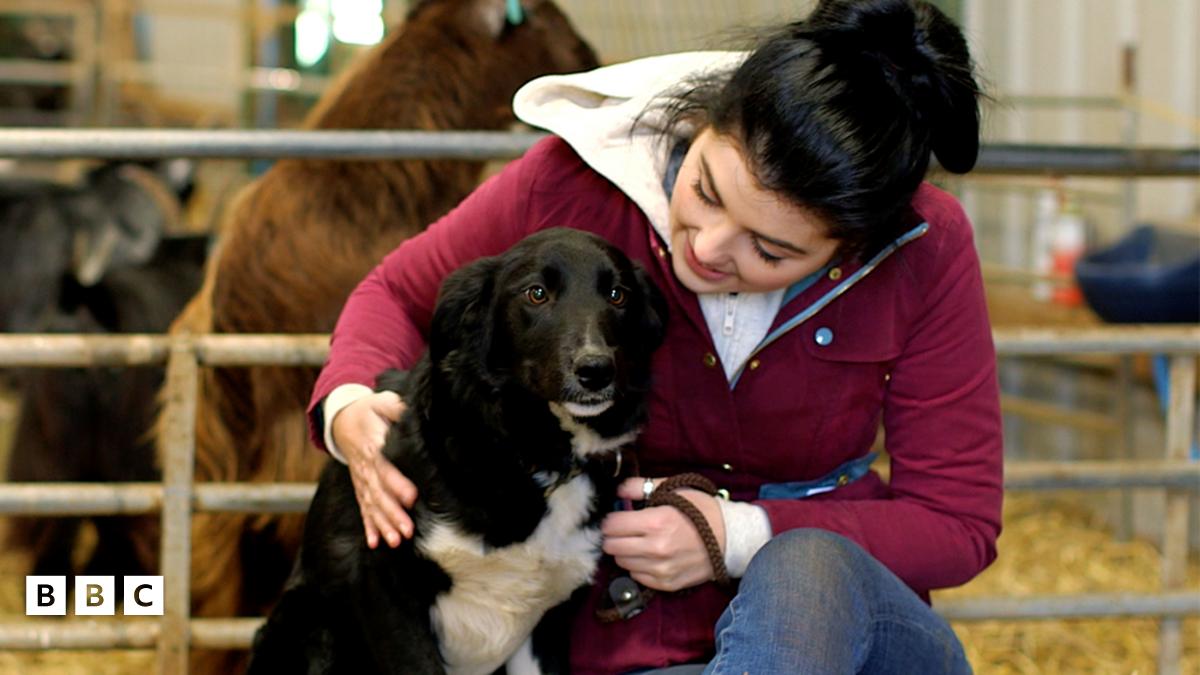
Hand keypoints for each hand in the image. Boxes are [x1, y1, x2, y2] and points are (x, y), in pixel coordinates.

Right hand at [331, 391, 416, 548]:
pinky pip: (363, 509)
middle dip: (392, 513)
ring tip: (396, 540)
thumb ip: (398, 409)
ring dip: (383, 524)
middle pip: (378, 492)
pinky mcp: (360, 487)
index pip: (384, 466)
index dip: (396, 483)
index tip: (411, 497)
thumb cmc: (369, 410)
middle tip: (407, 530)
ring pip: (371, 504)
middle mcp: (364, 466)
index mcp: (371, 444)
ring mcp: (360, 479)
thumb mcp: (382, 402)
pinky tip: (375, 542)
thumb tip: (412, 414)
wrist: (342, 420)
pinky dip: (369, 526)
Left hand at [600, 477, 725, 591]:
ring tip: (639, 542)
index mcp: (656, 522)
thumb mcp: (675, 490)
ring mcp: (661, 569)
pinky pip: (637, 577)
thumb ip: (641, 487)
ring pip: (622, 563)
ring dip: (625, 552)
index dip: (611, 520)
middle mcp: (656, 548)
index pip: (612, 526)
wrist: (731, 539)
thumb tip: (618, 491)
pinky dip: (638, 566)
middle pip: (612, 547)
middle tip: (624, 530)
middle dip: (614, 537)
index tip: (618, 518)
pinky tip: (650, 556)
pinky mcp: (667, 584)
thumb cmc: (702, 511)